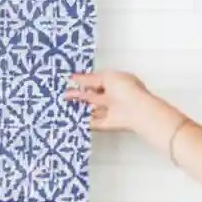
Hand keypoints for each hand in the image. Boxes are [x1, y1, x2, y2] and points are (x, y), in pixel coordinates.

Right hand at [65, 70, 184, 146]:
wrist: (136, 110)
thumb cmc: (125, 89)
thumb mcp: (105, 77)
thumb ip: (89, 79)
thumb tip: (74, 78)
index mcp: (116, 82)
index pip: (98, 80)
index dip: (84, 80)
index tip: (70, 80)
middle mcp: (114, 96)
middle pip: (93, 95)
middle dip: (79, 94)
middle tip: (64, 93)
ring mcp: (112, 110)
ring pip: (93, 108)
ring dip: (80, 107)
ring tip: (65, 104)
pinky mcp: (108, 123)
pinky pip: (94, 122)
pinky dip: (85, 121)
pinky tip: (73, 118)